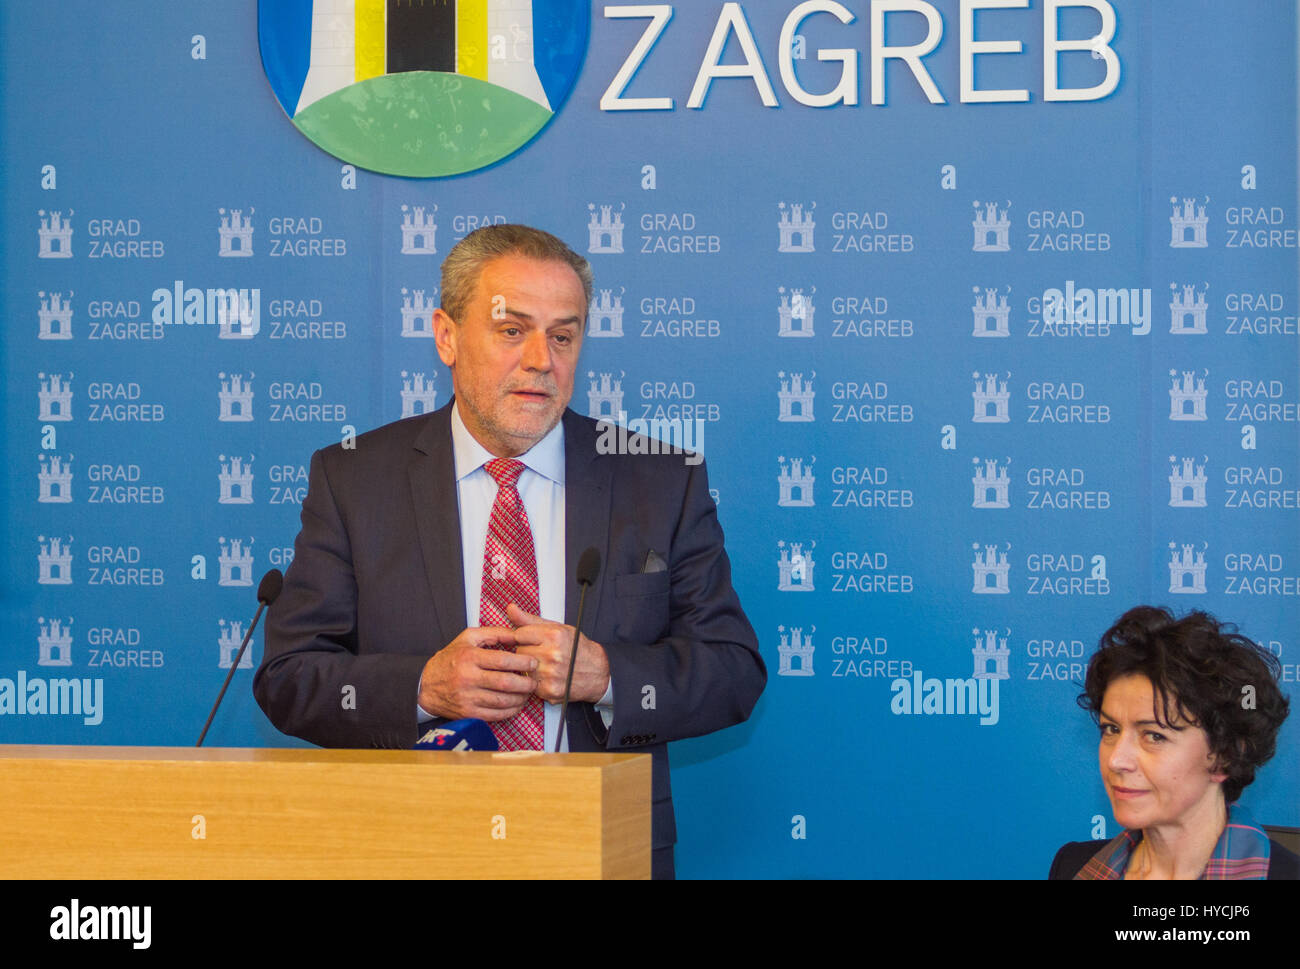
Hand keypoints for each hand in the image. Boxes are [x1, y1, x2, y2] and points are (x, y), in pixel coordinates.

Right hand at [418, 626, 537, 721]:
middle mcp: (468, 678)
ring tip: (527, 692)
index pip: (502, 660)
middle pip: (505, 683)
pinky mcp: (468, 713)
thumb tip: (518, 633)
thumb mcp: (468, 638)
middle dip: (526, 683)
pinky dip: (510, 711)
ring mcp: (467, 697)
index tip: (533, 662)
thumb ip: (494, 633)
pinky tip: (516, 704)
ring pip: (502, 701)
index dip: (523, 662)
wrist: (426, 685)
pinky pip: (495, 715)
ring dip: (521, 698)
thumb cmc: (450, 659)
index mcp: (469, 657)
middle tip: (534, 680)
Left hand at [508, 604, 609, 703]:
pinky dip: (535, 681)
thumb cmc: (577, 648)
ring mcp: (551, 674)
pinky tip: (547, 677)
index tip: (532, 640)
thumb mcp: (557, 628)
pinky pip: (529, 684)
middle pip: (519, 652)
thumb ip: (530, 619)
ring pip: (522, 669)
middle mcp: (553, 654)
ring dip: (529, 668)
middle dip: (526, 652)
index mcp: (554, 635)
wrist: (598, 671)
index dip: (524, 637)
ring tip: (544, 665)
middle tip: (540, 653)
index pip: (519, 634)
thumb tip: (510, 608)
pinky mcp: (550, 690)